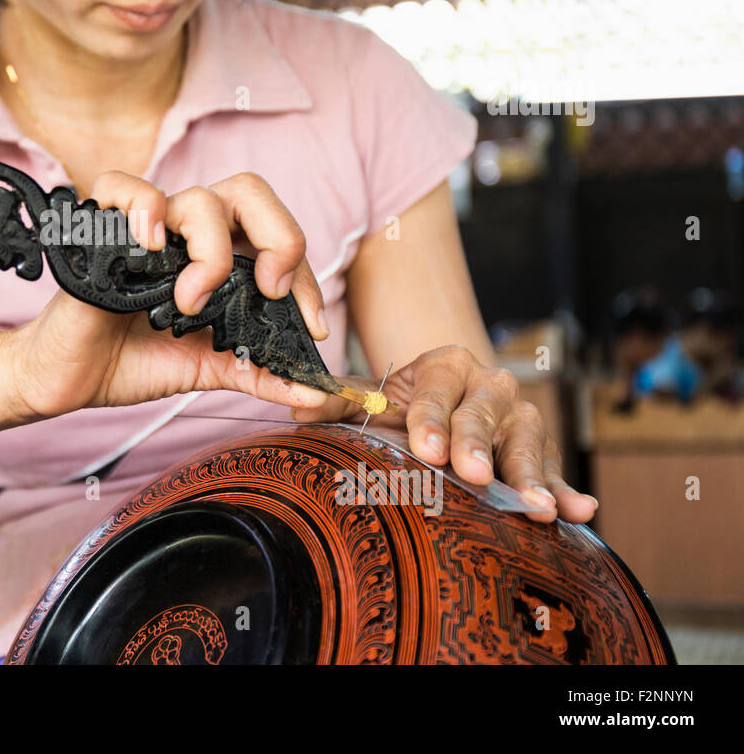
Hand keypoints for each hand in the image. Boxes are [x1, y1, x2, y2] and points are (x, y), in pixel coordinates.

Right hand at [3, 170, 331, 420]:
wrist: (70, 379)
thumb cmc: (131, 361)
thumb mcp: (210, 369)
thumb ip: (261, 373)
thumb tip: (316, 391)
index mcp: (218, 255)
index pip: (277, 238)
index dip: (304, 276)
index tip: (311, 326)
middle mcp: (187, 234)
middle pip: (249, 192)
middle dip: (279, 236)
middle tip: (269, 288)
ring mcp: (146, 230)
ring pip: (199, 197)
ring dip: (213, 250)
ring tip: (191, 300)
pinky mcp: (102, 232)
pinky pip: (123, 186)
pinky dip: (143, 207)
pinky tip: (150, 246)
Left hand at [290, 344, 597, 523]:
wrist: (444, 403)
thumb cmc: (404, 405)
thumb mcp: (372, 398)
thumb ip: (337, 402)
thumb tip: (298, 407)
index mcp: (446, 365)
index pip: (436, 391)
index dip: (430, 419)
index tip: (426, 448)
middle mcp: (489, 386)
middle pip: (483, 415)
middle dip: (476, 444)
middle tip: (470, 473)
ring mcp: (520, 418)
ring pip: (526, 443)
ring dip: (530, 474)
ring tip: (537, 505)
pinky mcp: (540, 452)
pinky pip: (555, 471)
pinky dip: (566, 490)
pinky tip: (580, 511)